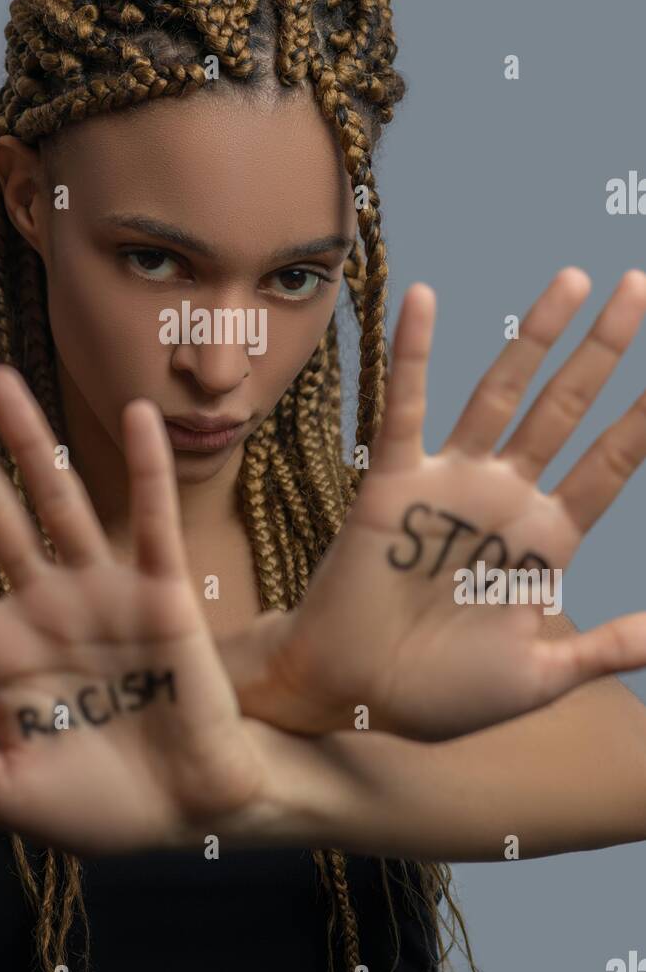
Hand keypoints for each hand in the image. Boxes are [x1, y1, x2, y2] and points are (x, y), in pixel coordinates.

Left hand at [0, 365, 290, 854]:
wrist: (188, 813)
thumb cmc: (98, 809)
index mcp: (0, 648)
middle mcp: (46, 605)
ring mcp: (105, 593)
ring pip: (60, 498)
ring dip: (32, 437)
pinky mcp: (164, 595)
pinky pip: (153, 521)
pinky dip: (147, 470)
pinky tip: (134, 416)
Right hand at [237, 268, 645, 741]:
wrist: (354, 692)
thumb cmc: (442, 692)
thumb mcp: (538, 677)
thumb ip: (604, 648)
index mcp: (545, 541)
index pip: (609, 466)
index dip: (645, 422)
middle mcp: (505, 496)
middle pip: (565, 410)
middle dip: (603, 352)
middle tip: (638, 288)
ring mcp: (451, 481)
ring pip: (501, 392)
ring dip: (536, 337)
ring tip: (573, 279)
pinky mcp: (395, 479)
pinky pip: (405, 405)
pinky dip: (413, 353)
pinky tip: (424, 298)